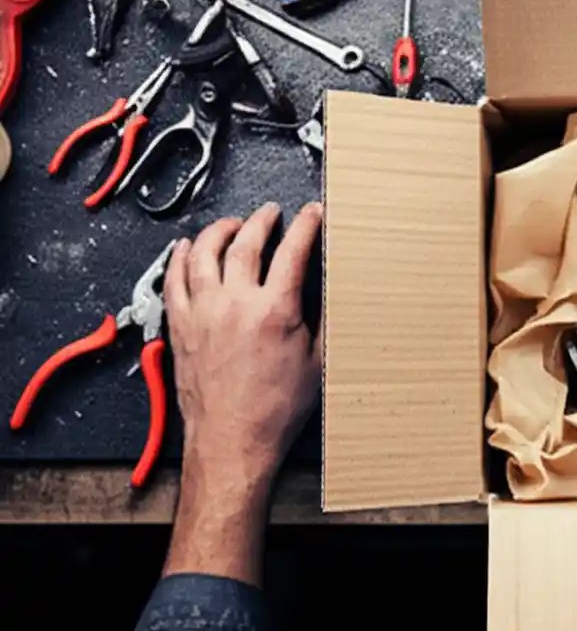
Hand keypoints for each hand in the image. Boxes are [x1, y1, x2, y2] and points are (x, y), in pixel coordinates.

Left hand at [161, 201, 323, 583]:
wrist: (232, 440)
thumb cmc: (273, 411)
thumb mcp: (317, 362)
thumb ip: (321, 319)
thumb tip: (326, 289)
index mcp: (275, 311)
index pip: (293, 251)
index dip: (306, 226)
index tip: (312, 214)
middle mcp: (235, 304)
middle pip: (246, 242)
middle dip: (262, 220)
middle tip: (272, 213)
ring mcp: (202, 313)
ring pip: (204, 253)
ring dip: (220, 231)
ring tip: (231, 224)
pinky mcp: (180, 326)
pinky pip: (173, 279)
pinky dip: (178, 257)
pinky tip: (184, 248)